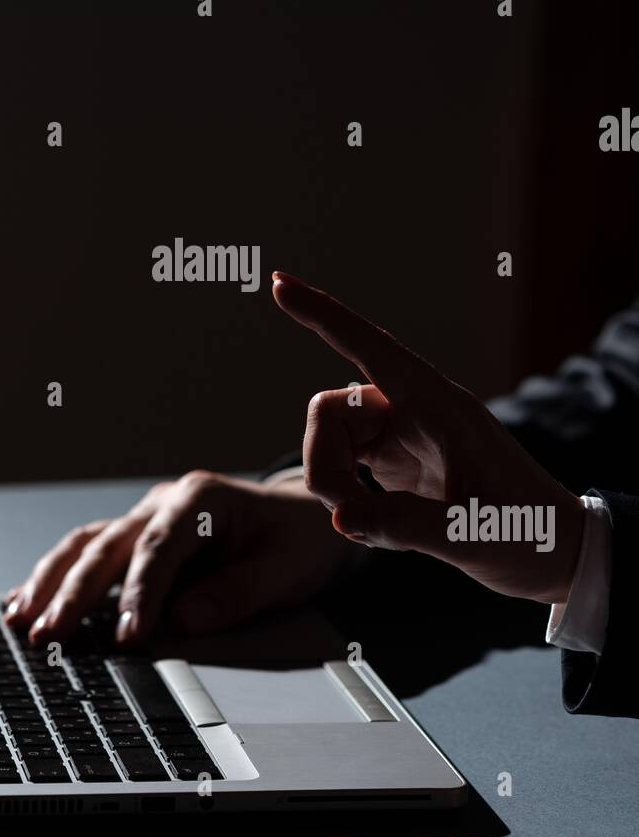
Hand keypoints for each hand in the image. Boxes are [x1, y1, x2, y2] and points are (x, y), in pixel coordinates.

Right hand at [4, 471, 355, 645]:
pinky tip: (23, 602)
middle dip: (75, 594)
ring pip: (85, 547)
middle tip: (50, 637)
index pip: (159, 549)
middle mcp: (163, 502)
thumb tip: (182, 620)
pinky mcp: (135, 539)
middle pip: (109, 546)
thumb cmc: (296, 540)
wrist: (302, 518)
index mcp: (200, 499)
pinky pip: (87, 555)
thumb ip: (236, 593)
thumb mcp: (284, 569)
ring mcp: (144, 517)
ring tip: (20, 620)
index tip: (127, 636)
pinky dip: (55, 578)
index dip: (139, 594)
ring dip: (50, 583)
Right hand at [272, 271, 584, 604]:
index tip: (278, 283)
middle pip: (330, 410)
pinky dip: (349, 500)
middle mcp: (415, 411)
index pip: (369, 348)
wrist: (557, 553)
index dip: (322, 315)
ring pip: (331, 441)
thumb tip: (339, 518)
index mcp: (438, 406)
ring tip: (376, 529)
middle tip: (349, 514)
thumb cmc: (528, 533)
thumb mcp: (471, 535)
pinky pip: (344, 468)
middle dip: (323, 462)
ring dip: (334, 483)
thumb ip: (403, 525)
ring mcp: (402, 437)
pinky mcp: (396, 464)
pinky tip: (386, 528)